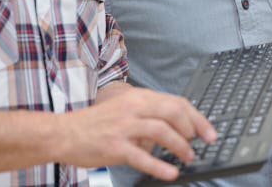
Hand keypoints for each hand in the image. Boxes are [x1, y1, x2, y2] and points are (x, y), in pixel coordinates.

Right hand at [55, 86, 215, 180]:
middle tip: (201, 144)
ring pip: (162, 131)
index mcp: (139, 98)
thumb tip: (179, 128)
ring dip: (180, 146)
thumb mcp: (126, 110)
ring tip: (188, 157)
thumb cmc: (96, 123)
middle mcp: (134, 108)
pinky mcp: (114, 147)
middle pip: (173, 112)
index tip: (209, 132)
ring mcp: (124, 127)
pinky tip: (171, 173)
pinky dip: (159, 166)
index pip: (177, 102)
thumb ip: (150, 115)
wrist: (62, 133)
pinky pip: (142, 157)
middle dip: (193, 129)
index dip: (197, 118)